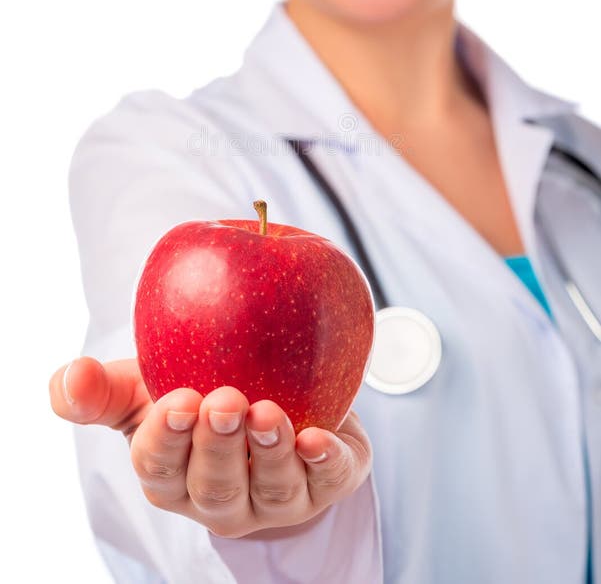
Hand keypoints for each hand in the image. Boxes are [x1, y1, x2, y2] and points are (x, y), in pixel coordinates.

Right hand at [49, 357, 372, 537]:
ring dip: (269, 454)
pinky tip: (317, 439)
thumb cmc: (197, 389)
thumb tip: (69, 376)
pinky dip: (324, 463)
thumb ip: (101, 389)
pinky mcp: (326, 481)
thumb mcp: (144, 387)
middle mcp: (223, 498)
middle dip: (218, 447)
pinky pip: (329, 482)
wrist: (273, 387)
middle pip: (215, 488)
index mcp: (173, 477)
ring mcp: (276, 497)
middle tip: (225, 400)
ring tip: (267, 415)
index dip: (167, 439)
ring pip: (272, 490)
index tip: (178, 400)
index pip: (160, 470)